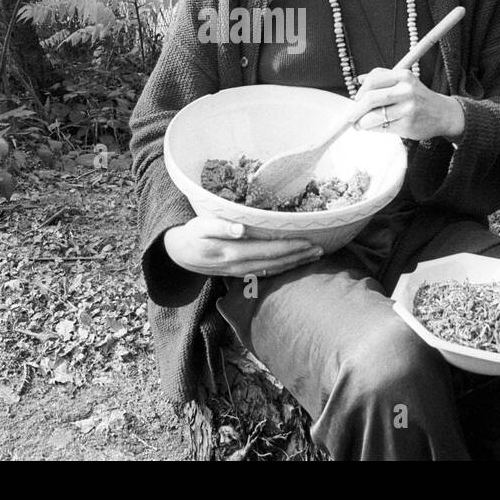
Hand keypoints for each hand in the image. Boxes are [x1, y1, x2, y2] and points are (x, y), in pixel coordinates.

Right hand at [163, 215, 322, 277]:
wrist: (178, 255)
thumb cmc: (191, 235)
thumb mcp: (200, 226)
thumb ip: (220, 226)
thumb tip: (241, 229)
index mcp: (231, 252)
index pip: (268, 250)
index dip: (290, 247)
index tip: (308, 241)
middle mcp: (239, 266)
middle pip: (276, 262)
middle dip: (299, 256)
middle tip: (321, 249)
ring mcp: (240, 272)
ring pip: (274, 269)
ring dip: (295, 264)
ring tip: (314, 256)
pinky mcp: (240, 273)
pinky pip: (267, 273)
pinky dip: (284, 268)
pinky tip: (295, 263)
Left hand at [352, 67, 465, 141]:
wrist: (443, 114)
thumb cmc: (418, 97)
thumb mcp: (404, 81)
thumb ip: (382, 78)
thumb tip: (359, 79)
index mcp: (403, 76)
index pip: (372, 80)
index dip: (360, 92)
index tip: (356, 100)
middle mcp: (406, 90)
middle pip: (370, 98)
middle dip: (356, 110)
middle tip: (351, 117)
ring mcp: (407, 109)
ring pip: (374, 116)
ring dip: (362, 123)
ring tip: (360, 125)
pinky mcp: (407, 125)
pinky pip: (382, 128)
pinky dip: (373, 129)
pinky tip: (375, 127)